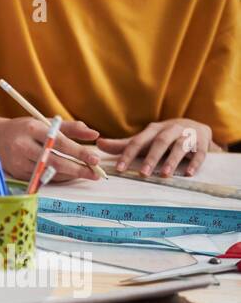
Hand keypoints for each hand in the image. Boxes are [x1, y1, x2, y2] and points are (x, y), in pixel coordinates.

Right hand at [0, 116, 102, 181]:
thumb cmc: (26, 129)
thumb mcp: (46, 122)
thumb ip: (71, 128)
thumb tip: (94, 134)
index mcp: (32, 129)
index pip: (59, 143)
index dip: (78, 152)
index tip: (95, 158)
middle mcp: (23, 146)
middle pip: (55, 161)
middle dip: (77, 169)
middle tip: (94, 173)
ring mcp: (19, 162)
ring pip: (49, 173)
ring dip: (69, 175)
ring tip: (86, 174)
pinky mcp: (17, 174)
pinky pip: (42, 178)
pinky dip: (57, 178)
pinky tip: (69, 175)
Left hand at [98, 119, 213, 177]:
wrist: (195, 128)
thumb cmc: (162, 138)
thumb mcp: (144, 140)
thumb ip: (122, 145)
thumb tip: (99, 144)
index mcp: (154, 129)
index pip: (138, 141)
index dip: (128, 154)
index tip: (119, 168)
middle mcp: (171, 129)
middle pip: (161, 142)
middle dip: (151, 157)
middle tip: (143, 173)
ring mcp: (189, 135)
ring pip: (181, 146)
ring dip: (172, 160)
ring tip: (165, 174)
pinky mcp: (203, 143)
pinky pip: (200, 153)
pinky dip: (195, 163)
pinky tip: (188, 174)